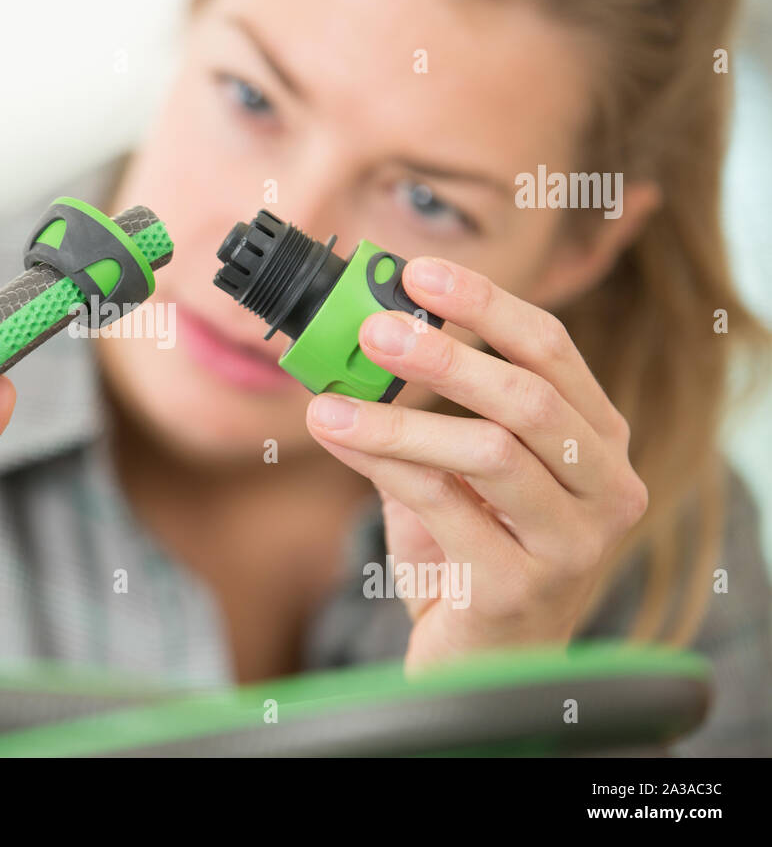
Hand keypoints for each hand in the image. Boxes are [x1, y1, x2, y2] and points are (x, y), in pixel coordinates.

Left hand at [306, 257, 647, 673]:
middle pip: (530, 396)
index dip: (485, 306)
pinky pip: (446, 506)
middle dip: (447, 353)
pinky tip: (337, 435)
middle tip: (375, 327)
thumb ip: (427, 414)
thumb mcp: (457, 475)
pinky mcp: (523, 588)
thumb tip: (360, 345)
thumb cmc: (468, 557)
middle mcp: (607, 488)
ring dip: (400, 417)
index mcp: (598, 442)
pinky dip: (384, 463)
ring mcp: (574, 543)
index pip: (552, 352)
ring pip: (489, 451)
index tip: (418, 272)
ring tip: (331, 398)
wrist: (480, 665)